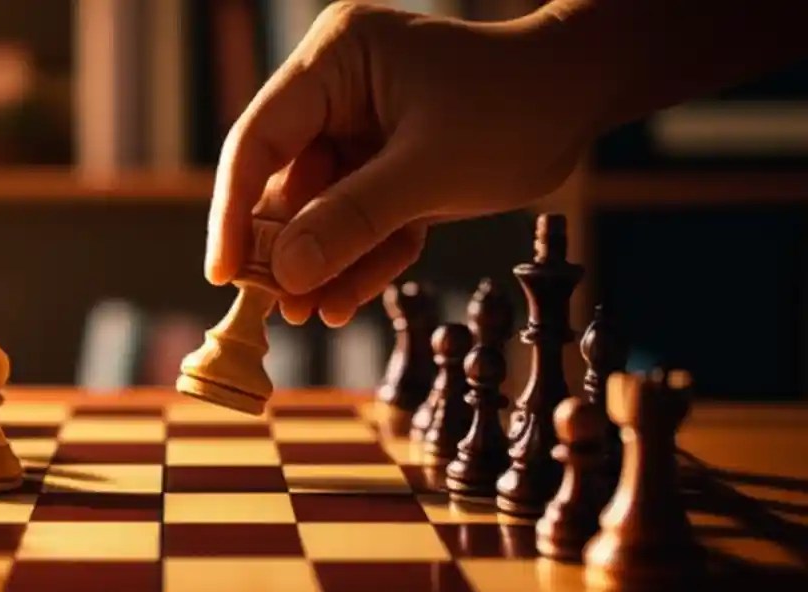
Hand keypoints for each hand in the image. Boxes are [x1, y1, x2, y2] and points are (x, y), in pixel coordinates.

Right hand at [205, 2, 605, 326]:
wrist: (583, 98)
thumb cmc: (515, 108)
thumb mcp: (431, 170)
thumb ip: (354, 221)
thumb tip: (284, 277)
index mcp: (334, 60)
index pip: (259, 139)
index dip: (234, 210)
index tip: (224, 273)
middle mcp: (335, 89)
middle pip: (283, 180)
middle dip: (286, 250)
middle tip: (277, 311)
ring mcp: (358, 126)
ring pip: (319, 209)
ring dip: (320, 264)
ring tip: (314, 316)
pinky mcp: (383, 162)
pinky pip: (357, 219)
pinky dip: (358, 259)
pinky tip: (348, 301)